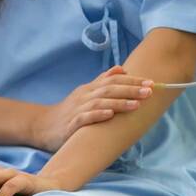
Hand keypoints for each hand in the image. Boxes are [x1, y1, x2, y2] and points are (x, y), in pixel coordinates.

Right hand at [28, 64, 154, 152]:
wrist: (43, 127)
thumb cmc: (69, 111)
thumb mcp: (85, 93)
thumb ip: (102, 81)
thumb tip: (122, 68)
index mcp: (90, 88)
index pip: (113, 80)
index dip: (132, 80)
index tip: (151, 82)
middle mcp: (84, 96)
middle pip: (109, 89)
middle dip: (131, 89)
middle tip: (150, 91)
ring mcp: (77, 110)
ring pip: (100, 103)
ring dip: (119, 102)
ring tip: (136, 104)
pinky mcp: (71, 125)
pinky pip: (85, 118)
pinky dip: (97, 115)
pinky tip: (109, 115)